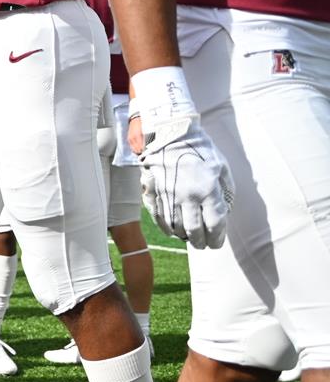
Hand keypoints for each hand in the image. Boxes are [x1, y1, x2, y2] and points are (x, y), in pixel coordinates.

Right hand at [139, 114, 232, 248]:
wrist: (171, 136)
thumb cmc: (200, 150)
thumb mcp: (221, 167)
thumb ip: (226, 191)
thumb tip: (224, 211)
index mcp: (208, 190)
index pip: (215, 224)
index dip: (217, 238)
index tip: (217, 243)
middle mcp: (188, 196)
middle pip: (194, 230)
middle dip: (200, 242)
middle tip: (203, 245)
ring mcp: (169, 196)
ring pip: (176, 227)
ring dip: (184, 237)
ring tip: (189, 238)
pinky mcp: (155, 194)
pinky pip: (160, 218)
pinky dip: (167, 228)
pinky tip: (173, 231)